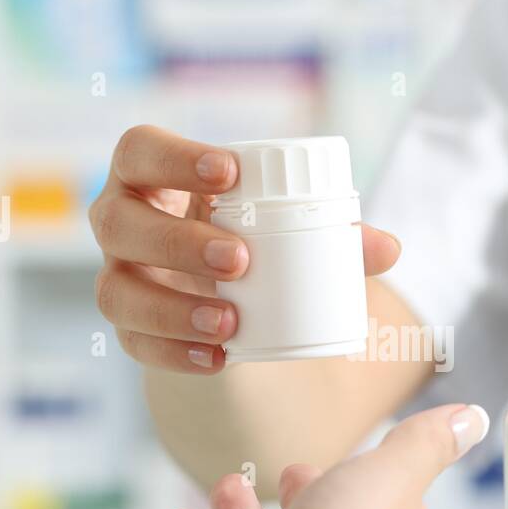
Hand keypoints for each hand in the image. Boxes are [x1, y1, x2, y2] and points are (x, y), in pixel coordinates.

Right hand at [88, 126, 401, 372]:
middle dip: (177, 241)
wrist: (229, 299)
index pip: (139, 150)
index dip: (173, 157)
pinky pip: (135, 343)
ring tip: (231, 319)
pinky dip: (176, 353)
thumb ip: (337, 233)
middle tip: (238, 259)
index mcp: (151, 177)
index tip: (230, 173)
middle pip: (118, 222)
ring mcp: (118, 276)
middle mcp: (120, 222)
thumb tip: (390, 248)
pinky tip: (218, 358)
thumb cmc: (254, 239)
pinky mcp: (129, 328)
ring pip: (117, 290)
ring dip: (173, 307)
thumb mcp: (288, 228)